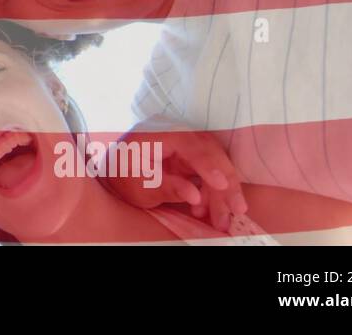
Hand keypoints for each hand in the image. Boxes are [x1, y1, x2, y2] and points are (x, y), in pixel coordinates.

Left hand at [104, 119, 248, 231]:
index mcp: (159, 133)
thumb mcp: (140, 186)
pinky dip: (212, 192)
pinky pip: (208, 172)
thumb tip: (195, 195)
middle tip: (237, 208)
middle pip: (210, 153)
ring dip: (222, 192)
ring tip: (223, 219)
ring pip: (214, 164)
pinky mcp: (190, 157)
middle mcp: (176, 134)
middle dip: (226, 183)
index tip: (221, 184)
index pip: (191, 145)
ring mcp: (184, 145)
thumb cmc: (122, 177)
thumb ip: (168, 188)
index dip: (208, 165)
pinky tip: (206, 212)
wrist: (114, 175)